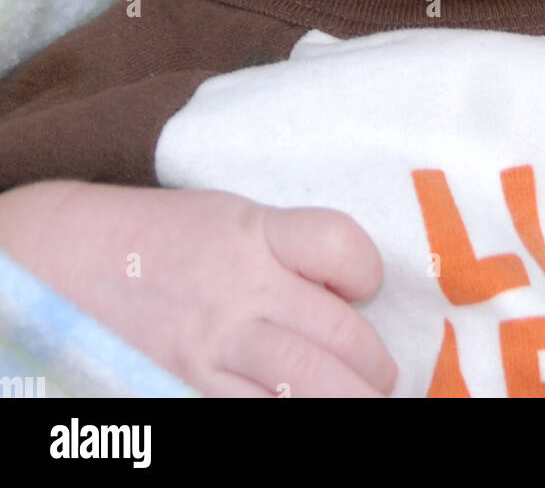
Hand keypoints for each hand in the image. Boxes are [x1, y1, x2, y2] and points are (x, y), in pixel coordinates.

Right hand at [0, 180, 398, 396]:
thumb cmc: (165, 237)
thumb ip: (289, 252)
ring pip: (307, 388)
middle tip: (378, 379)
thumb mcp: (232, 219)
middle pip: (338, 336)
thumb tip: (351, 298)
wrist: (72, 258)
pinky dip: (288, 420)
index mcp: (256, 233)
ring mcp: (213, 346)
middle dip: (374, 368)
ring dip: (348, 403)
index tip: (363, 287)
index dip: (366, 271)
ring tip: (358, 405)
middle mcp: (241, 289)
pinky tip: (297, 414)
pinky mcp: (187, 387)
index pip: (340, 245)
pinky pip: (253, 417)